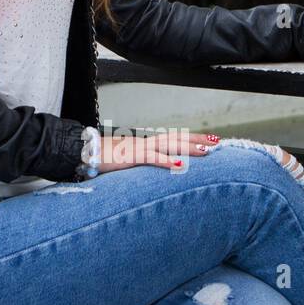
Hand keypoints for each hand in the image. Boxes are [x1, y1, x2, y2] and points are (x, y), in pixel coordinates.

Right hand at [97, 127, 219, 172]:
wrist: (86, 152)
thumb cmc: (105, 158)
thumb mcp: (128, 161)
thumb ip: (142, 162)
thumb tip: (152, 166)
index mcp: (147, 143)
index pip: (174, 139)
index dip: (191, 138)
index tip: (208, 140)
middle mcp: (147, 142)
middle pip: (177, 138)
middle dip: (197, 140)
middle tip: (217, 142)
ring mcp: (140, 148)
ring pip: (170, 145)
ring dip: (189, 147)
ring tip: (207, 150)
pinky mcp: (132, 157)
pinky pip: (153, 158)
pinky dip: (167, 160)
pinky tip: (181, 164)